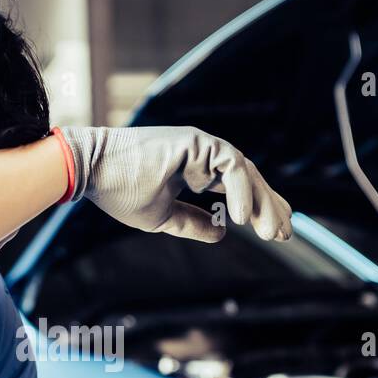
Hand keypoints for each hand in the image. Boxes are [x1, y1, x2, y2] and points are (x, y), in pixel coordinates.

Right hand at [58, 126, 292, 242]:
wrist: (91, 171)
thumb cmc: (119, 191)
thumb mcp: (162, 217)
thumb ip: (192, 223)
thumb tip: (221, 235)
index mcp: (196, 167)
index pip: (238, 186)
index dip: (259, 208)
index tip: (274, 233)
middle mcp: (203, 153)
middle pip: (249, 178)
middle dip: (270, 206)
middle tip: (286, 234)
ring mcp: (201, 145)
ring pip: (245, 172)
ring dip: (262, 202)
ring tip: (271, 232)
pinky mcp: (195, 142)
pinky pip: (229, 167)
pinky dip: (240, 191)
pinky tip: (244, 218)